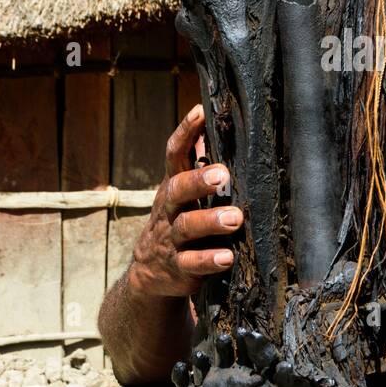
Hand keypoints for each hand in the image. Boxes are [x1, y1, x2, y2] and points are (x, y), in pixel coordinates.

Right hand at [128, 105, 243, 297]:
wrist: (151, 274)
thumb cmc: (178, 221)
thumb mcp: (184, 194)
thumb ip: (197, 164)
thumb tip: (215, 125)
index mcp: (173, 186)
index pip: (176, 155)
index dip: (186, 132)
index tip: (201, 112)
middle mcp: (170, 209)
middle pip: (178, 190)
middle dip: (199, 180)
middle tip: (222, 174)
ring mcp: (171, 239)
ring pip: (187, 227)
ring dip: (211, 221)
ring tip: (234, 218)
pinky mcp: (178, 267)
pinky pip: (191, 264)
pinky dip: (209, 260)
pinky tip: (227, 257)